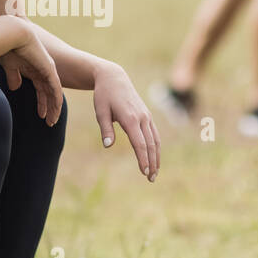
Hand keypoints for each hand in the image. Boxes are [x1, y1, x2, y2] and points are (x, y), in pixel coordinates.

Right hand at [0, 17, 64, 126]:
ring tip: (52, 121)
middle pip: (50, 94)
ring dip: (54, 108)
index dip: (42, 104)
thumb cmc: (9, 48)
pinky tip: (56, 110)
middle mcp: (44, 71)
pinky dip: (56, 100)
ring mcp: (48, 70)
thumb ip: (13, 77)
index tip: (41, 116)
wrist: (13, 35)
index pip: (42, 90)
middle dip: (50, 109)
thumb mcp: (11, 67)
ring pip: (55, 94)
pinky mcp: (49, 70)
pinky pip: (55, 88)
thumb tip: (15, 87)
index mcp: (35, 70)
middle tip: (50, 123)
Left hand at [93, 61, 160, 181]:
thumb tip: (108, 145)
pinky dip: (156, 147)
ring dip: (156, 157)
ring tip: (154, 173)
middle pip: (151, 144)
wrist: (114, 78)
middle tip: (150, 178)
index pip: (140, 143)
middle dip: (152, 162)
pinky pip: (155, 134)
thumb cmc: (104, 96)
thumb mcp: (100, 111)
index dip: (143, 159)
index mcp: (130, 118)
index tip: (144, 172)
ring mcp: (146, 116)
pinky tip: (154, 158)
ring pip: (156, 140)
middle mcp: (142, 118)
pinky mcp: (147, 116)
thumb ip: (105, 129)